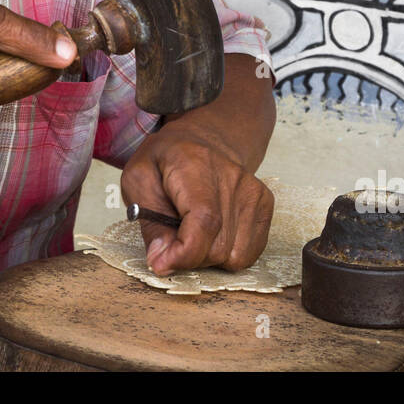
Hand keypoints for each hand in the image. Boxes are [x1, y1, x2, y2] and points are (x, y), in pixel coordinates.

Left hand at [120, 127, 273, 274]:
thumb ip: (149, 222)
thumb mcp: (138, 180)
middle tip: (170, 241)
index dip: (184, 253)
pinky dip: (226, 255)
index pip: (204, 220)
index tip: (161, 264)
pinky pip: (248, 253)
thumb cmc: (165, 161)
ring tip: (191, 232)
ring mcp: (253, 191)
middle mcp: (232, 177)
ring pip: (234, 256)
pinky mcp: (265, 205)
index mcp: (196, 164)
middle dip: (188, 257)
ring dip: (207, 257)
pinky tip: (211, 233)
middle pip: (217, 246)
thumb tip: (161, 260)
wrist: (202, 140)